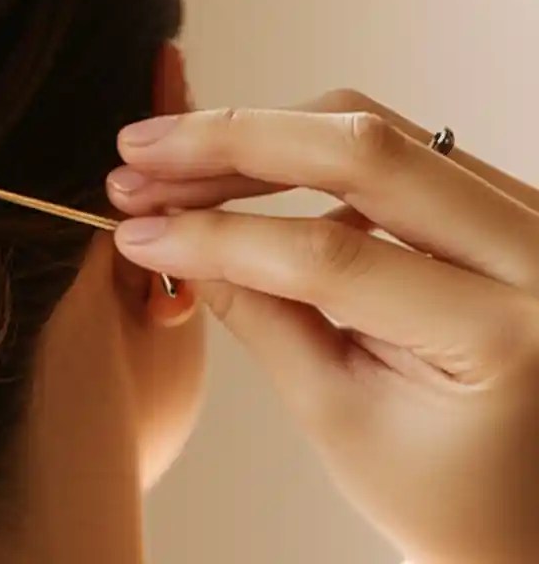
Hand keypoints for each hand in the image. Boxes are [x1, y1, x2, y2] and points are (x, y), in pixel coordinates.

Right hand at [107, 90, 538, 563]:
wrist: (522, 505)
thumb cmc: (439, 487)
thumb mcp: (337, 416)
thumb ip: (258, 315)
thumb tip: (168, 235)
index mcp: (504, 333)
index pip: (332, 256)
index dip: (218, 234)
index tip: (138, 230)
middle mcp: (538, 254)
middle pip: (364, 148)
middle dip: (232, 141)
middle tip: (140, 152)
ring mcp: (529, 216)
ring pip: (374, 131)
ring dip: (258, 139)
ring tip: (169, 164)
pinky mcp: (504, 203)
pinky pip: (396, 149)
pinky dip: (304, 155)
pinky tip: (237, 184)